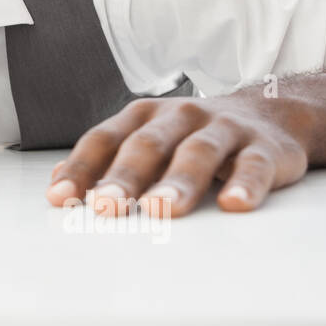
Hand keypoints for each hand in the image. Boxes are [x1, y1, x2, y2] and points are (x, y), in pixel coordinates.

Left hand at [45, 92, 310, 216]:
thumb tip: (55, 184)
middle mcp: (180, 116)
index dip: (81, 168)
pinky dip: (245, 184)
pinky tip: (234, 204)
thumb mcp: (148, 139)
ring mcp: (222, 128)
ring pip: (198, 152)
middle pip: (147, 145)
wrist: (270, 114)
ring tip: (161, 210)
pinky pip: (254, 165)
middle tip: (105, 207)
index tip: (60, 198)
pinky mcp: (263, 148)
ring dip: (178, 182)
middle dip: (124, 177)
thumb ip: (107, 160)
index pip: (105, 140)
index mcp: (143, 116)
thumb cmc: (191, 136)